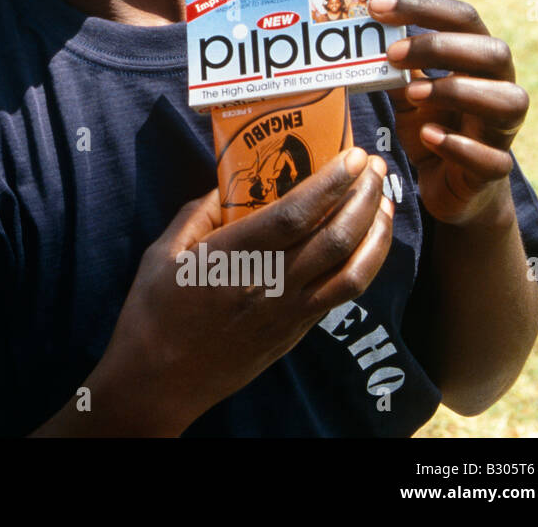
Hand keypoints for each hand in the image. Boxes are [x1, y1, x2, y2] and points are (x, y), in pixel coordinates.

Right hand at [94, 148, 391, 435]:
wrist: (161, 381)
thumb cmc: (153, 313)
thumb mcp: (160, 253)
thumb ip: (197, 214)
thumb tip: (226, 186)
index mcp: (232, 258)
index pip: (295, 214)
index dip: (330, 183)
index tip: (352, 156)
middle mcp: (270, 284)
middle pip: (335, 236)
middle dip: (364, 197)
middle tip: (375, 167)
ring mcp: (289, 312)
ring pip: (352, 269)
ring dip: (376, 231)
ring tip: (384, 202)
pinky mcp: (296, 332)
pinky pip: (343, 294)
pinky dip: (365, 264)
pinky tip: (366, 244)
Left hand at [370, 0, 526, 228]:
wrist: (451, 187)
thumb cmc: (431, 128)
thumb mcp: (407, 93)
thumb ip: (393, 67)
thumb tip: (353, 32)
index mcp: (478, 61)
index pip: (464, 19)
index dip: (423, 8)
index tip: (376, 7)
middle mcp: (500, 88)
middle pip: (493, 52)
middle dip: (441, 47)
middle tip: (390, 53)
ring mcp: (502, 130)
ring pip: (508, 100)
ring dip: (457, 91)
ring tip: (412, 92)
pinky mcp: (495, 168)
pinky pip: (492, 158)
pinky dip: (459, 145)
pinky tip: (427, 136)